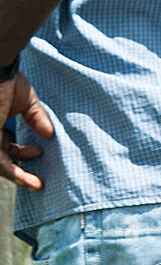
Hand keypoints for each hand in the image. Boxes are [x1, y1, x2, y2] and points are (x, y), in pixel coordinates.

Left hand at [0, 72, 53, 188]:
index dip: (22, 153)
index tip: (40, 151)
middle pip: (2, 160)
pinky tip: (31, 180)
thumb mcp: (27, 102)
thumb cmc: (8, 80)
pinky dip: (15, 174)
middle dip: (20, 171)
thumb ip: (37, 118)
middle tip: (39, 181)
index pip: (6, 146)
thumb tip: (51, 134)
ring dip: (19, 177)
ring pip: (0, 165)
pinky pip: (0, 163)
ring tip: (38, 184)